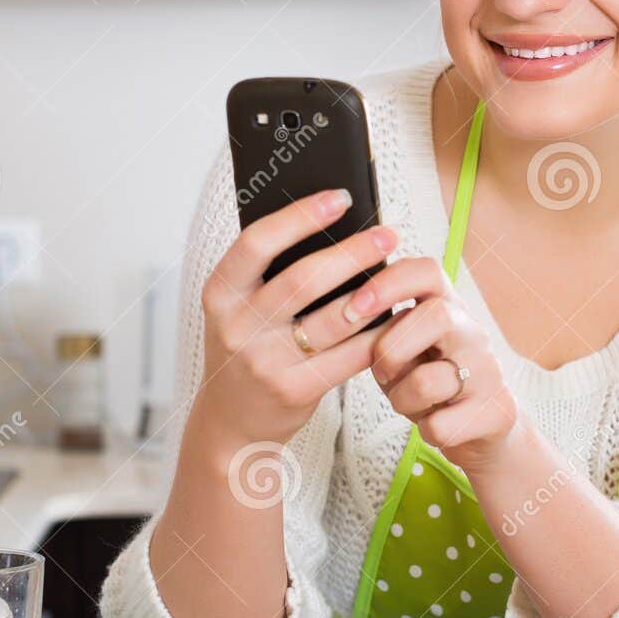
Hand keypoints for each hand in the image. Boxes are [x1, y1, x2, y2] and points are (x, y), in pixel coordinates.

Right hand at [196, 189, 398, 449]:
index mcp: (220, 293)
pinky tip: (396, 316)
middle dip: (354, 253)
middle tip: (388, 234)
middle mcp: (237, 327)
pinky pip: (349, 355)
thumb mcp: (239, 308)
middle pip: (304, 279)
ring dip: (375, 292)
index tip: (340, 198)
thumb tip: (333, 224)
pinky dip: (378, 333)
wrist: (231, 419)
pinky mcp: (294, 390)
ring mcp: (265, 362)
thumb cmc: (248, 347)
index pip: (257, 243)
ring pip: (334, 318)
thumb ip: (270, 273)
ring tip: (399, 272)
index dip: (300, 216)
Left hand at [354, 257, 519, 473]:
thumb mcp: (405, 348)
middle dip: (391, 350)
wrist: (484, 428)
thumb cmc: (430, 381)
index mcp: (448, 308)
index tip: (355, 307)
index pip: (427, 272)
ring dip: (403, 400)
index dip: (388, 283)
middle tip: (384, 372)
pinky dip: (427, 431)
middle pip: (436, 316)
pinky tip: (436, 425)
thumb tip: (342, 314)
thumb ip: (383, 329)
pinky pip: (439, 426)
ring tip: (411, 403)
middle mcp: (473, 333)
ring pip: (428, 382)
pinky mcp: (496, 412)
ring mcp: (489, 371)